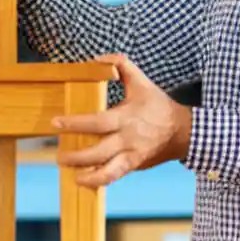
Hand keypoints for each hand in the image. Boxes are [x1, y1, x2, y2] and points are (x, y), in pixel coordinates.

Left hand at [54, 54, 192, 187]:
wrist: (183, 132)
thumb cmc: (159, 106)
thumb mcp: (142, 82)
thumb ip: (122, 66)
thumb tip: (98, 59)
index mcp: (126, 117)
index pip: (97, 122)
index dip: (75, 123)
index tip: (56, 123)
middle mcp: (128, 139)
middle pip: (98, 151)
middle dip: (76, 156)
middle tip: (58, 156)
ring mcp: (132, 156)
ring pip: (107, 171)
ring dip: (87, 175)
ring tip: (70, 174)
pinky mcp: (135, 166)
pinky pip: (115, 177)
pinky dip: (99, 181)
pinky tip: (83, 181)